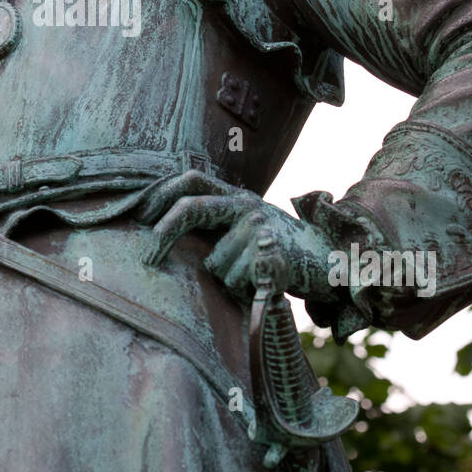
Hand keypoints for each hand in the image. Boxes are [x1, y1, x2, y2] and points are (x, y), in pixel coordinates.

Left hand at [137, 171, 334, 300]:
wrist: (332, 262)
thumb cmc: (279, 250)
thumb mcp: (246, 226)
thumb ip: (215, 223)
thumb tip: (159, 227)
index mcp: (236, 196)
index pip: (190, 180)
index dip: (161, 194)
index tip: (139, 215)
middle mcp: (246, 205)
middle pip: (191, 209)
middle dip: (162, 234)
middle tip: (147, 259)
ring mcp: (260, 227)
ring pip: (215, 264)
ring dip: (228, 280)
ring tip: (254, 277)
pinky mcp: (271, 253)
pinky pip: (236, 281)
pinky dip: (246, 291)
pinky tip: (266, 283)